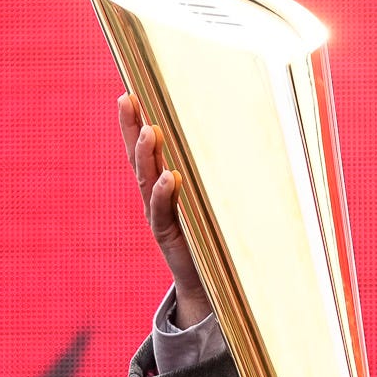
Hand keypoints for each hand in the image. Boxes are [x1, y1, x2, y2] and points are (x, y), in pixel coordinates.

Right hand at [117, 93, 212, 328]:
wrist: (212, 286)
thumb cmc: (216, 235)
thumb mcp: (213, 199)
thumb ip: (215, 173)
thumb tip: (247, 128)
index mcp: (163, 184)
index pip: (145, 147)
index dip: (133, 121)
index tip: (128, 90)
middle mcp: (156, 198)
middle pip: (138, 158)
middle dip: (131, 128)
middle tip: (128, 100)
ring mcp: (160, 218)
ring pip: (147, 182)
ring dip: (147, 156)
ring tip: (150, 132)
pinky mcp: (170, 238)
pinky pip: (164, 214)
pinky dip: (165, 195)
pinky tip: (170, 177)